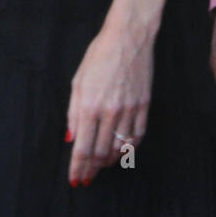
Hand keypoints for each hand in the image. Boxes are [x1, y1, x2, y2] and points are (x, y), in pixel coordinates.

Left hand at [67, 20, 154, 186]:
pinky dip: (129, 148)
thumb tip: (71, 138)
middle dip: (92, 169)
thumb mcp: (78, 81)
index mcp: (90, 106)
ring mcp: (130, 109)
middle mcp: (110, 112)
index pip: (83, 148)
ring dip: (109, 161)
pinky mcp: (144, 105)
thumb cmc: (99, 55)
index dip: (78, 168)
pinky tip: (123, 152)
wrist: (129, 37)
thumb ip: (73, 113)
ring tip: (102, 166)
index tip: (76, 179)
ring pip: (120, 147)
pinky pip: (138, 135)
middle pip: (101, 152)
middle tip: (87, 177)